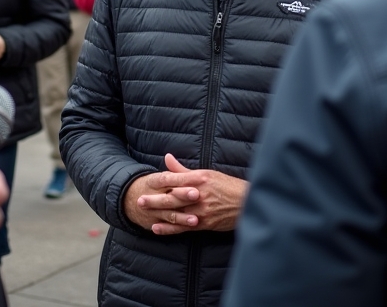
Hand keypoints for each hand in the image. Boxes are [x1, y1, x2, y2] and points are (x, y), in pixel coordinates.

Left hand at [123, 154, 248, 235]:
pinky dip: (169, 228)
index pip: (176, 180)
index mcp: (200, 179)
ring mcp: (201, 210)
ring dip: (159, 213)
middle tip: (139, 200)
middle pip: (173, 197)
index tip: (146, 183)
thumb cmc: (228, 187)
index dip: (160, 182)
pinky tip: (157, 228)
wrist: (247, 203)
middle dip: (155, 199)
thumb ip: (184, 170)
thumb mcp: (208, 174)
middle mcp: (199, 194)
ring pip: (176, 212)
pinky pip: (183, 226)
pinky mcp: (204, 223)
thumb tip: (167, 157)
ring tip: (143, 213)